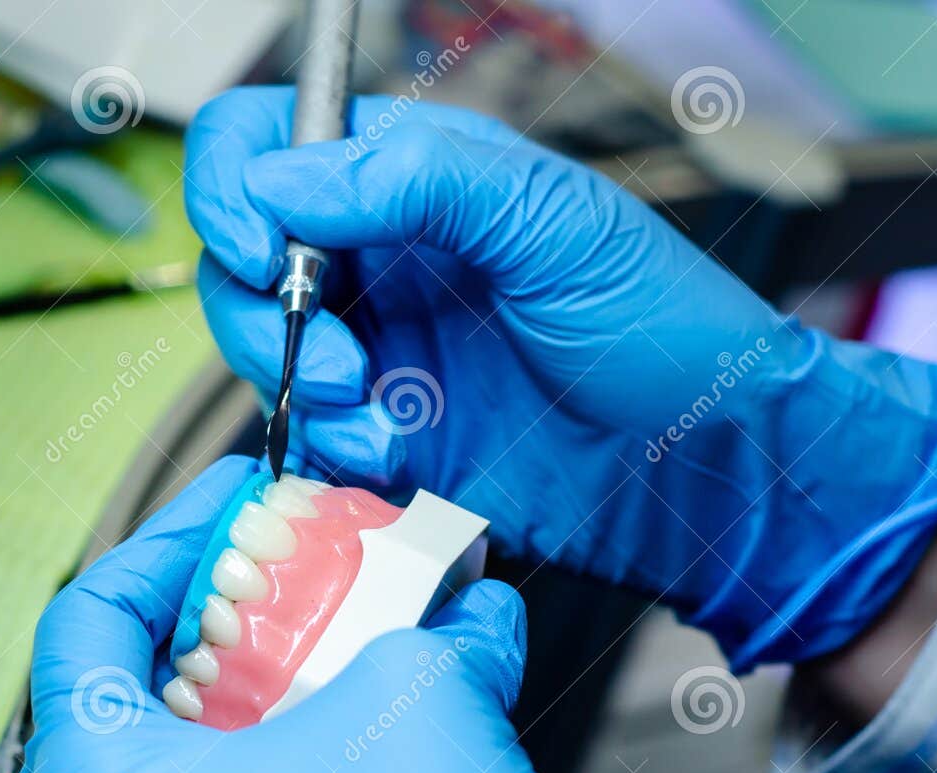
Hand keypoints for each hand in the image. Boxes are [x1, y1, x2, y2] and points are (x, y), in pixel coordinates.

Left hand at [21, 456, 685, 772]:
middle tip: (277, 594)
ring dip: (230, 727)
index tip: (233, 511)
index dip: (166, 544)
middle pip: (116, 712)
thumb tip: (464, 604)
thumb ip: (431, 627)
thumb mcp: (422, 705)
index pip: (86, 621)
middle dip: (206, 636)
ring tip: (313, 683)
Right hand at [185, 88, 936, 667]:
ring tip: (374, 410)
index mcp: (413, 178)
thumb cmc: (663, 326)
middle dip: (264, 308)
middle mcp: (381, 258)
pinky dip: (328, 448)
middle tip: (343, 354)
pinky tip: (392, 454)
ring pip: (259, 349)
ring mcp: (378, 349)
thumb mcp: (554, 222)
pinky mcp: (384, 433)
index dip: (234, 183)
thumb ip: (416, 181)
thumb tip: (281, 178)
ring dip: (296, 383)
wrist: (702, 468)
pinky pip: (306, 435)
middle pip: (240, 256)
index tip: (260, 245)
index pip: (271, 141)